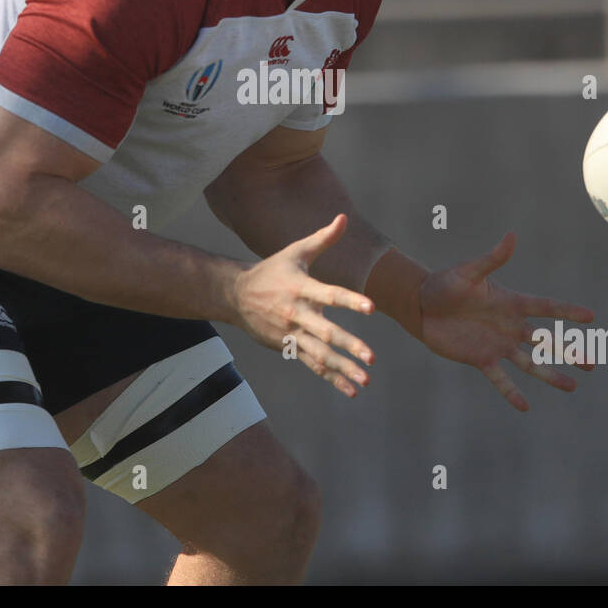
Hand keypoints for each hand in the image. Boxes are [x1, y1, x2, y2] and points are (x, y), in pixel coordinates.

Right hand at [229, 214, 376, 397]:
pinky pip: (312, 364)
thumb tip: (343, 218)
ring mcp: (291, 333)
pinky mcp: (287, 346)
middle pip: (325, 331)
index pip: (329, 294)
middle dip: (349, 345)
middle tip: (371, 357)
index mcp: (301, 288)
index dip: (350, 300)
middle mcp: (296, 313)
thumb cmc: (272, 270)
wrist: (235, 295)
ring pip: (319, 354)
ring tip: (365, 380)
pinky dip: (331, 378)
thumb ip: (323, 238)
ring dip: (342, 368)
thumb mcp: (295, 252)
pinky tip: (351, 390)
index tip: (372, 308)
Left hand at [417, 232, 594, 410]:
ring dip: (550, 375)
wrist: (421, 305)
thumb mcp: (469, 271)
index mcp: (511, 303)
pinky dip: (511, 392)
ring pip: (530, 363)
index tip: (591, 317)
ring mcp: (498, 344)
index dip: (567, 311)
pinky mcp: (481, 359)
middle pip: (546, 341)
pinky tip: (524, 406)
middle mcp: (510, 326)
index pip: (545, 308)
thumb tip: (512, 235)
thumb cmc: (445, 284)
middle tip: (592, 363)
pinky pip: (500, 378)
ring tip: (572, 387)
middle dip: (569, 351)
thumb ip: (492, 259)